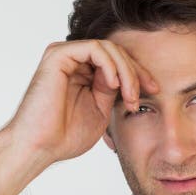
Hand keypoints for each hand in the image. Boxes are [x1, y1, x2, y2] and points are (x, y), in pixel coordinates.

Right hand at [4, 38, 158, 163]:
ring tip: (130, 94)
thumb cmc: (65, 136)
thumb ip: (114, 91)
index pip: (118, 62)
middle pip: (116, 52)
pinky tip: (114, 84)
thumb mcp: (101, 111)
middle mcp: (73, 61)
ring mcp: (65, 56)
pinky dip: (110, 64)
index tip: (155, 90)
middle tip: (142, 95)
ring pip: (108, 48)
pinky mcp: (58, 55)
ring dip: (126, 71)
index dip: (139, 74)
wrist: (40, 147)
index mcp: (83, 73)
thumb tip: (132, 77)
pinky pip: (94, 48)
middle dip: (135, 73)